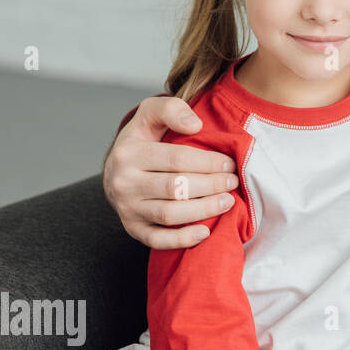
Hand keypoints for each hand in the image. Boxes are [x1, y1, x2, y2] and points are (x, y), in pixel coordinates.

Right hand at [103, 95, 237, 249]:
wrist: (116, 170)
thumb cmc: (143, 139)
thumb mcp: (150, 114)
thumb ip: (170, 109)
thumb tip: (195, 125)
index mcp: (129, 153)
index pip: (176, 159)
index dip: (208, 162)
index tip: (230, 164)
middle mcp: (124, 183)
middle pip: (176, 188)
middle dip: (211, 185)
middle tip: (233, 182)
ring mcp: (127, 208)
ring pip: (169, 214)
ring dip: (204, 210)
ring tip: (228, 201)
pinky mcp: (132, 228)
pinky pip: (157, 240)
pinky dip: (182, 239)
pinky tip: (205, 232)